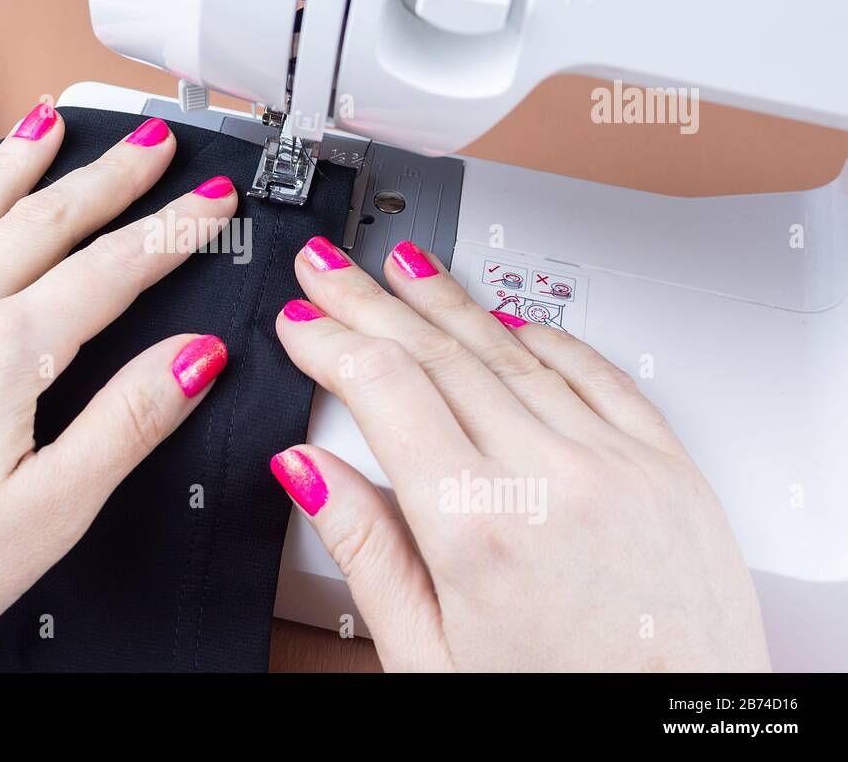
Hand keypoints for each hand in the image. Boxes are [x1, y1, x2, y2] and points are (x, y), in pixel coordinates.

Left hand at [0, 107, 236, 671]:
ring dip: (11, 169)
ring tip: (45, 123)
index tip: (210, 200)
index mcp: (1, 357)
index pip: (110, 272)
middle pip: (40, 226)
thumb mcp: (49, 514)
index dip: (171, 231)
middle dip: (105, 178)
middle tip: (146, 142)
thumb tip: (195, 355)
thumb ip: (127, 421)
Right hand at [270, 236, 769, 671]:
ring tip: (402, 267)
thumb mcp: (430, 656)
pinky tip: (507, 314)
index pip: (383, 390)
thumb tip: (307, 471)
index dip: (329, 341)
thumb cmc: (558, 708)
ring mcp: (615, 463)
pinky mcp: (666, 465)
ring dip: (446, 299)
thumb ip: (364, 550)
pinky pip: (595, 371)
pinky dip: (543, 334)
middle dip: (368, 301)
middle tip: (330, 267)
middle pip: (437, 354)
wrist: (682, 738)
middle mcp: (550, 479)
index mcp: (477, 528)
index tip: (300, 320)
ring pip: (511, 349)